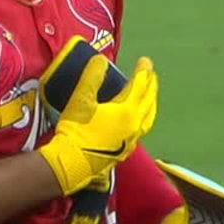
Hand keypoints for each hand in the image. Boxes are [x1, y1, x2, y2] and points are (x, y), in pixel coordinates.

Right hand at [37, 53, 157, 195]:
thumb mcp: (81, 99)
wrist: (72, 164)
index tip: (145, 60)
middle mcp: (134, 125)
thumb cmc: (77, 130)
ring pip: (148, 117)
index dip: (142, 71)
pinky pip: (142, 129)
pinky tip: (137, 120)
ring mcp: (132, 139)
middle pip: (148, 101)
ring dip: (151, 103)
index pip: (139, 85)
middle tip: (151, 74)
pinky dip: (144, 118)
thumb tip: (101, 60)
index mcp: (126, 110)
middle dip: (151, 85)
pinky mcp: (125, 151)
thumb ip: (92, 76)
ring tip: (150, 96)